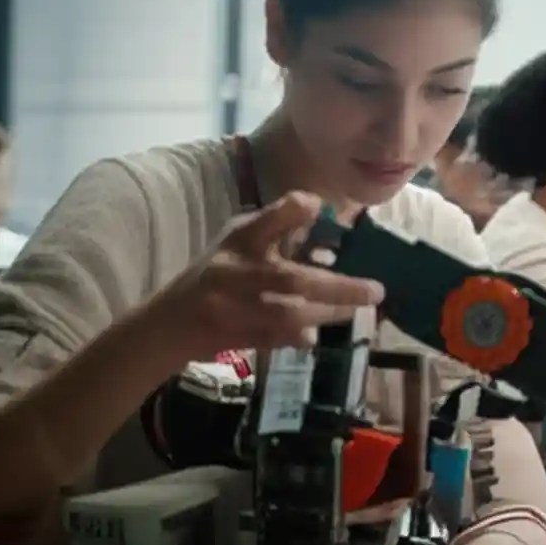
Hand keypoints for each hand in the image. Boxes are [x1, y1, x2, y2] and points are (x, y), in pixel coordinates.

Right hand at [146, 192, 385, 358]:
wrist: (169, 324)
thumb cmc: (216, 273)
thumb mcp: (240, 240)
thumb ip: (277, 227)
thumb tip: (323, 212)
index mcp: (236, 241)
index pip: (263, 220)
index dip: (289, 211)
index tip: (317, 205)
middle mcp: (233, 272)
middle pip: (289, 278)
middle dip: (338, 287)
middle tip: (376, 291)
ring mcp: (233, 308)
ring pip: (289, 314)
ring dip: (328, 314)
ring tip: (359, 310)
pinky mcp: (235, 337)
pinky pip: (279, 338)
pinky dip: (300, 337)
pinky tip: (315, 334)